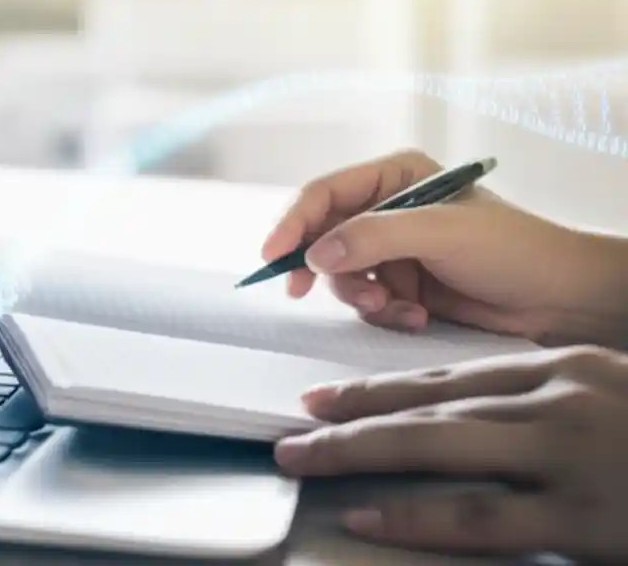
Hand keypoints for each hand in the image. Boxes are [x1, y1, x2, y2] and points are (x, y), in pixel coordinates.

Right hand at [262, 149, 627, 346]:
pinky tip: (416, 315)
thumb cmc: (513, 249)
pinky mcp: (403, 284)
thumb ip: (373, 237)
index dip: (293, 223)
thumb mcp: (440, 232)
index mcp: (395, 176)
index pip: (325, 194)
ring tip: (393, 307)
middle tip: (301, 291)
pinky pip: (367, 300)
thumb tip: (315, 255)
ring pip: (341, 274)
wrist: (560, 299)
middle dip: (324, 267)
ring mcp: (394, 249)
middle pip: (323, 235)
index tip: (273, 256)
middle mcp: (388, 208)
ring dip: (360, 296)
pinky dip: (385, 312)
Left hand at [275, 346, 627, 559]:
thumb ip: (544, 398)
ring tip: (302, 459)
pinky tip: (366, 512)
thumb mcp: (608, 395)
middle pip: (428, 409)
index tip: (327, 397)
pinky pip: (476, 517)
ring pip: (437, 452)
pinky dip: (413, 513)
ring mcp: (567, 459)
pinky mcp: (580, 519)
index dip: (380, 389)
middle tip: (293, 426)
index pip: (448, 378)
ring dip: (359, 454)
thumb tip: (464, 412)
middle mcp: (557, 403)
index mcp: (564, 370)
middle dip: (352, 418)